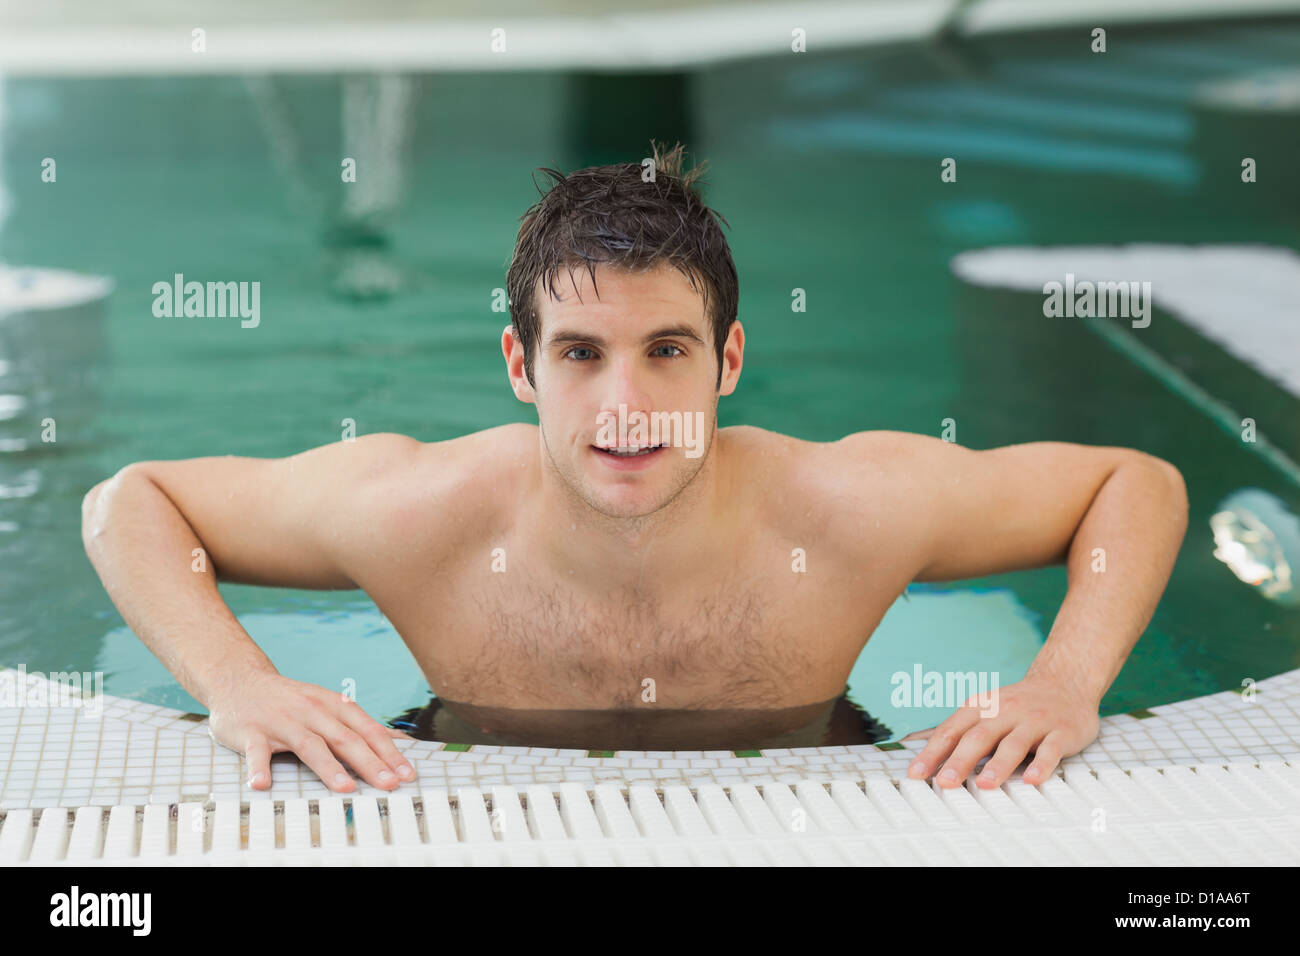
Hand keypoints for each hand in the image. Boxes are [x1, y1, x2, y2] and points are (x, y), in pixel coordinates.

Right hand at [207, 670, 416, 792]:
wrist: (240, 680)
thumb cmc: (292, 701)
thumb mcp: (327, 705)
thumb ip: (356, 726)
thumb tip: (399, 745)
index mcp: (333, 705)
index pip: (367, 730)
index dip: (389, 753)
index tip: (407, 775)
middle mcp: (311, 710)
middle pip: (345, 738)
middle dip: (370, 763)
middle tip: (389, 785)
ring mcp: (281, 720)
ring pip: (309, 744)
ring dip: (328, 767)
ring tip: (345, 789)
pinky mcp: (251, 731)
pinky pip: (256, 751)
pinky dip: (258, 768)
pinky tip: (262, 785)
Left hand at [902, 675, 1099, 788]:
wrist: (1064, 683)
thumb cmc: (1017, 705)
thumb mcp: (985, 710)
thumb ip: (960, 732)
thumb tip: (924, 754)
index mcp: (981, 707)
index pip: (951, 731)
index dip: (932, 753)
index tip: (916, 774)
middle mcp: (1005, 711)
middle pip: (978, 737)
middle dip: (959, 760)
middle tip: (945, 782)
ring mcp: (1033, 721)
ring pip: (1013, 743)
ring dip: (998, 765)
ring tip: (985, 784)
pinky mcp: (1060, 732)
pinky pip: (1050, 750)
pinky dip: (1041, 765)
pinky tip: (1032, 779)